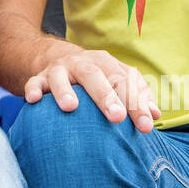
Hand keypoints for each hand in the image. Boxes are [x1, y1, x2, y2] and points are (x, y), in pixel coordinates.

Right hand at [23, 47, 161, 132]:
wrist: (57, 60)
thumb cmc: (95, 78)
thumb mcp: (116, 81)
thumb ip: (136, 96)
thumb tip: (156, 115)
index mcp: (105, 63)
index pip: (124, 82)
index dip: (136, 104)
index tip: (146, 127)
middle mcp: (82, 63)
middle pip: (95, 75)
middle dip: (106, 96)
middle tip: (117, 117)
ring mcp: (59, 70)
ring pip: (61, 77)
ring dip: (65, 90)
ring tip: (70, 107)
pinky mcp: (39, 78)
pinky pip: (33, 83)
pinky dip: (32, 90)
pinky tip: (33, 100)